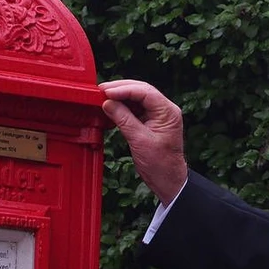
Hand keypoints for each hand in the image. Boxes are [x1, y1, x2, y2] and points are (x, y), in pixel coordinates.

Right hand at [99, 79, 188, 204]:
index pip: (145, 92)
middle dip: (120, 89)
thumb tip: (108, 103)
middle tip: (101, 90)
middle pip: (141, 90)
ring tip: (102, 97)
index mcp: (167, 112)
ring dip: (120, 96)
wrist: (167, 179)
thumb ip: (124, 119)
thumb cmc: (160, 164)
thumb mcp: (139, 140)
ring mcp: (158, 114)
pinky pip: (135, 108)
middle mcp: (165, 109)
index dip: (124, 89)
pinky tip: (110, 107)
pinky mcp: (150, 121)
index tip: (107, 92)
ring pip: (137, 97)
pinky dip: (122, 106)